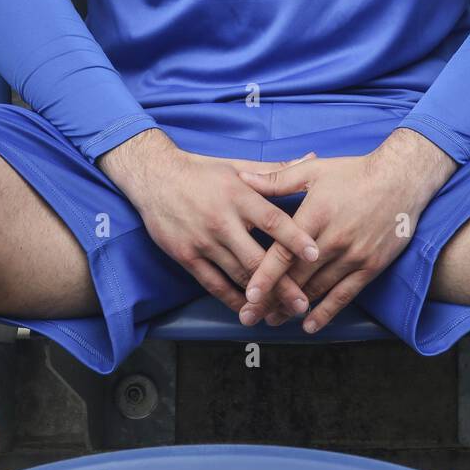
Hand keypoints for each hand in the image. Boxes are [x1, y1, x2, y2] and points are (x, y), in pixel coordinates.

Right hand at [98, 129, 320, 316]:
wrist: (154, 177)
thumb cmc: (202, 171)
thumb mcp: (238, 165)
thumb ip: (275, 169)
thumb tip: (310, 156)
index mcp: (239, 195)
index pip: (272, 220)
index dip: (295, 238)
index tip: (315, 254)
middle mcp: (222, 220)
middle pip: (257, 258)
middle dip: (282, 283)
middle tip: (303, 303)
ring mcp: (203, 241)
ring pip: (237, 276)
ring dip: (260, 296)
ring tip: (281, 313)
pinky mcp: (186, 256)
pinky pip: (213, 284)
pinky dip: (231, 299)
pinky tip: (247, 309)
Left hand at [237, 130, 457, 332]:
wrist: (401, 179)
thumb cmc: (354, 172)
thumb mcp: (314, 170)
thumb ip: (276, 179)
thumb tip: (244, 180)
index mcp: (316, 215)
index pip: (285, 252)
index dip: (265, 276)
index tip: (249, 295)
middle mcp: (334, 239)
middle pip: (297, 277)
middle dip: (273, 299)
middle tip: (250, 315)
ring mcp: (354, 256)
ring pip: (318, 289)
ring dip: (293, 308)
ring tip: (272, 320)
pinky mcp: (371, 266)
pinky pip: (345, 295)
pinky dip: (326, 312)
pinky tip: (309, 325)